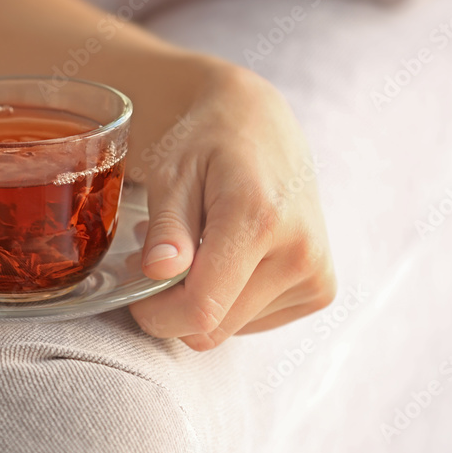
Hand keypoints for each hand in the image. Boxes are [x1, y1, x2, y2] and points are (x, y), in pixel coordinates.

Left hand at [129, 62, 335, 349]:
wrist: (257, 122)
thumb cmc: (206, 141)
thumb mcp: (172, 172)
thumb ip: (167, 226)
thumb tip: (159, 272)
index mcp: (261, 219)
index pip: (201, 309)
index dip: (155, 314)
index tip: (132, 288)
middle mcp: (300, 252)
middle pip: (214, 327)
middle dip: (172, 305)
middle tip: (159, 258)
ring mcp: (316, 274)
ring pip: (230, 329)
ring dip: (200, 300)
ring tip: (193, 249)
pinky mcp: (318, 289)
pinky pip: (252, 323)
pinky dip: (227, 299)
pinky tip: (224, 258)